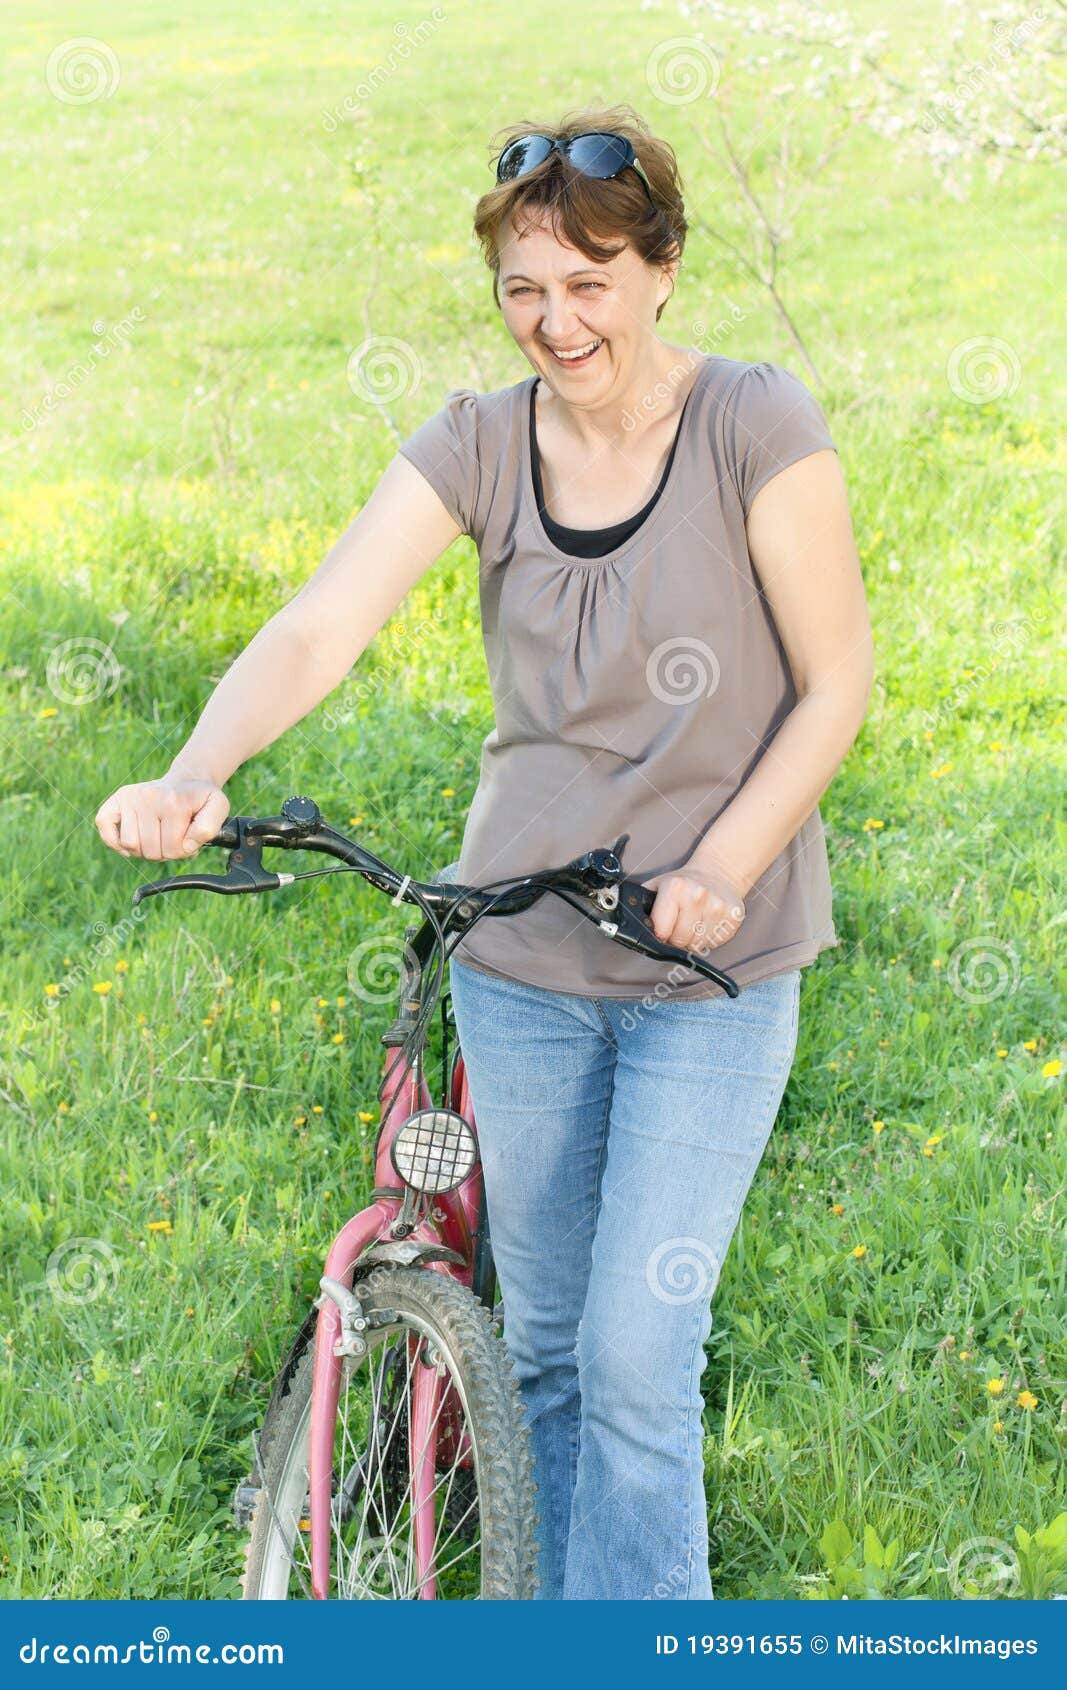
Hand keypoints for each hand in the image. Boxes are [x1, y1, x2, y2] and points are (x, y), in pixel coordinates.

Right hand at [94, 774, 229, 861]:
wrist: (186, 781)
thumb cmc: (200, 799)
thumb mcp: (218, 807)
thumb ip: (210, 827)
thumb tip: (187, 844)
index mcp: (173, 801)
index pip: (174, 848)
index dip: (184, 850)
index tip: (189, 837)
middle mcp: (148, 797)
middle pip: (151, 850)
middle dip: (165, 852)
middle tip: (173, 837)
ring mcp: (129, 799)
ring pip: (131, 846)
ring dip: (145, 850)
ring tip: (157, 837)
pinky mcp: (115, 801)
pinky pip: (106, 831)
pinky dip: (117, 843)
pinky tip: (135, 840)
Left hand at [642, 857, 747, 952]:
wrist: (718, 872)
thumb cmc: (684, 883)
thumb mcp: (658, 885)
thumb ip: (642, 903)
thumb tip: (623, 920)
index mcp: (675, 888)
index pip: (661, 931)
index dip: (660, 934)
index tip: (662, 930)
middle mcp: (697, 896)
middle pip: (680, 940)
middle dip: (676, 938)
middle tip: (679, 925)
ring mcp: (718, 907)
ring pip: (698, 945)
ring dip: (693, 940)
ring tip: (694, 922)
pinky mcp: (733, 917)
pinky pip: (715, 943)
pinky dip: (709, 938)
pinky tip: (707, 922)